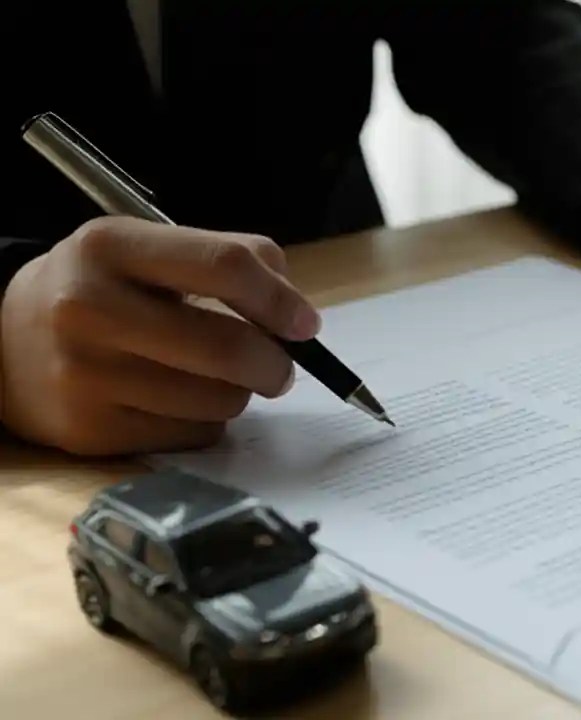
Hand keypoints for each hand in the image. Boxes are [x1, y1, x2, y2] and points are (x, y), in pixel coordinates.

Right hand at [0, 217, 319, 455]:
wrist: (6, 344)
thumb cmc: (104, 290)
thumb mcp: (148, 250)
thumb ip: (229, 261)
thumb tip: (297, 314)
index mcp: (110, 246)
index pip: (225, 266)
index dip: (280, 300)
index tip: (305, 323)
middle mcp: (88, 308)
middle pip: (229, 347)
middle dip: (275, 362)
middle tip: (279, 365)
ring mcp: (85, 374)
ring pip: (220, 399)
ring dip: (239, 392)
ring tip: (215, 377)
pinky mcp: (90, 430)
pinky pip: (194, 434)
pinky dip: (207, 420)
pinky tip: (179, 400)